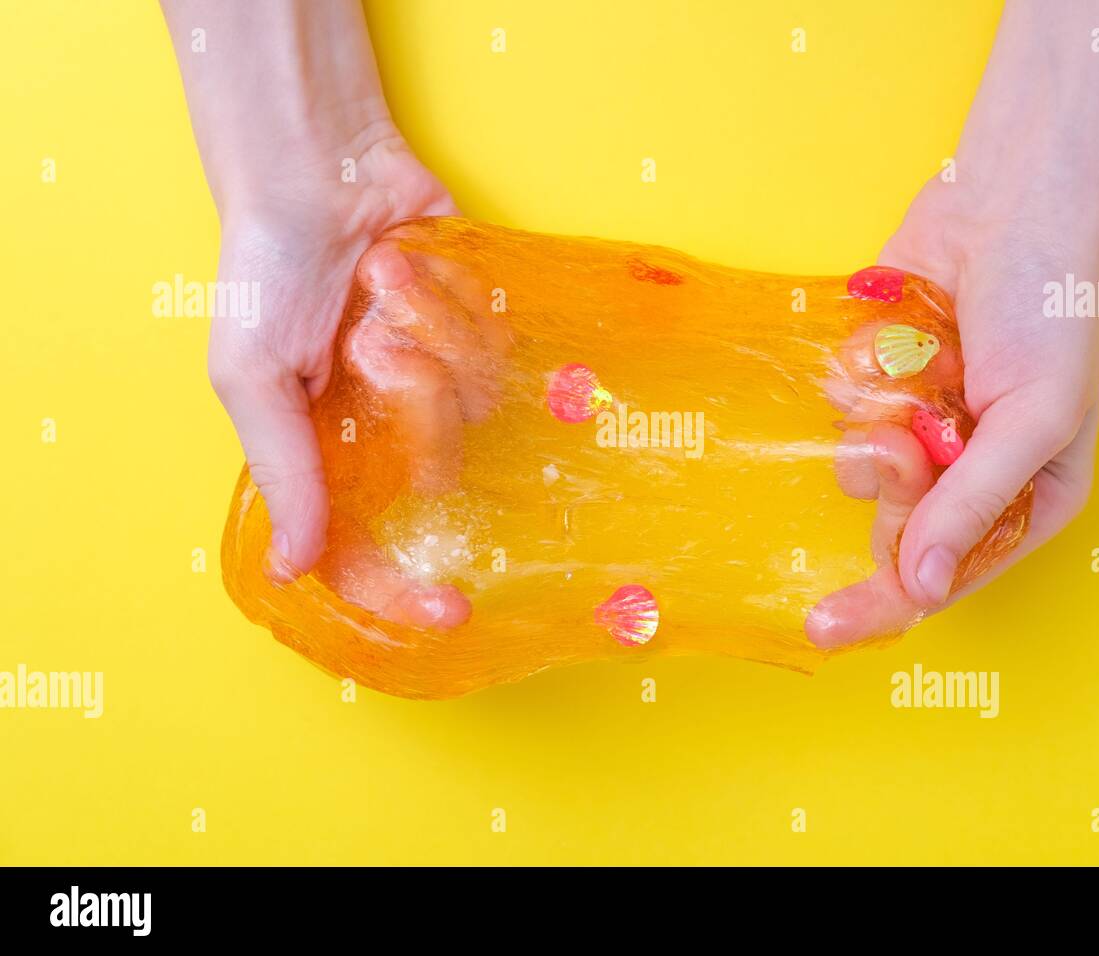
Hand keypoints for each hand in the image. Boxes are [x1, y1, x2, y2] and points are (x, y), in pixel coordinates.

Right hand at [209, 127, 456, 578]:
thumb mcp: (251, 373)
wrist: (322, 174)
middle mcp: (387, 430)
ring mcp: (437, 384)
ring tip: (382, 279)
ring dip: (427, 333)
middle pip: (436, 468)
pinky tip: (415, 266)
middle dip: (412, 397)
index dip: (400, 591)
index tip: (450, 613)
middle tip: (371, 335)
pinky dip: (455, 302)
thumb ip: (284, 469)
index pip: (363, 551)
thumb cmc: (269, 272)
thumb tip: (295, 568)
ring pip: (473, 405)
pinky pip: (495, 349)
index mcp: (326, 453)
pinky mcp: (475, 337)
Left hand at [806, 173, 1098, 647]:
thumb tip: (919, 586)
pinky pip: (839, 404)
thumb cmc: (1048, 310)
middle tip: (912, 432)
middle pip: (891, 526)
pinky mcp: (877, 382)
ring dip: (881, 415)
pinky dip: (866, 369)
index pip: (943, 576)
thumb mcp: (1032, 421)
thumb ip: (972, 505)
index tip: (824, 628)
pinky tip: (906, 332)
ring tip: (929, 364)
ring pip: (855, 464)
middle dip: (895, 477)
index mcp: (1023, 500)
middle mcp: (965, 474)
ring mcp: (918, 427)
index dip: (884, 602)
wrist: (1011, 204)